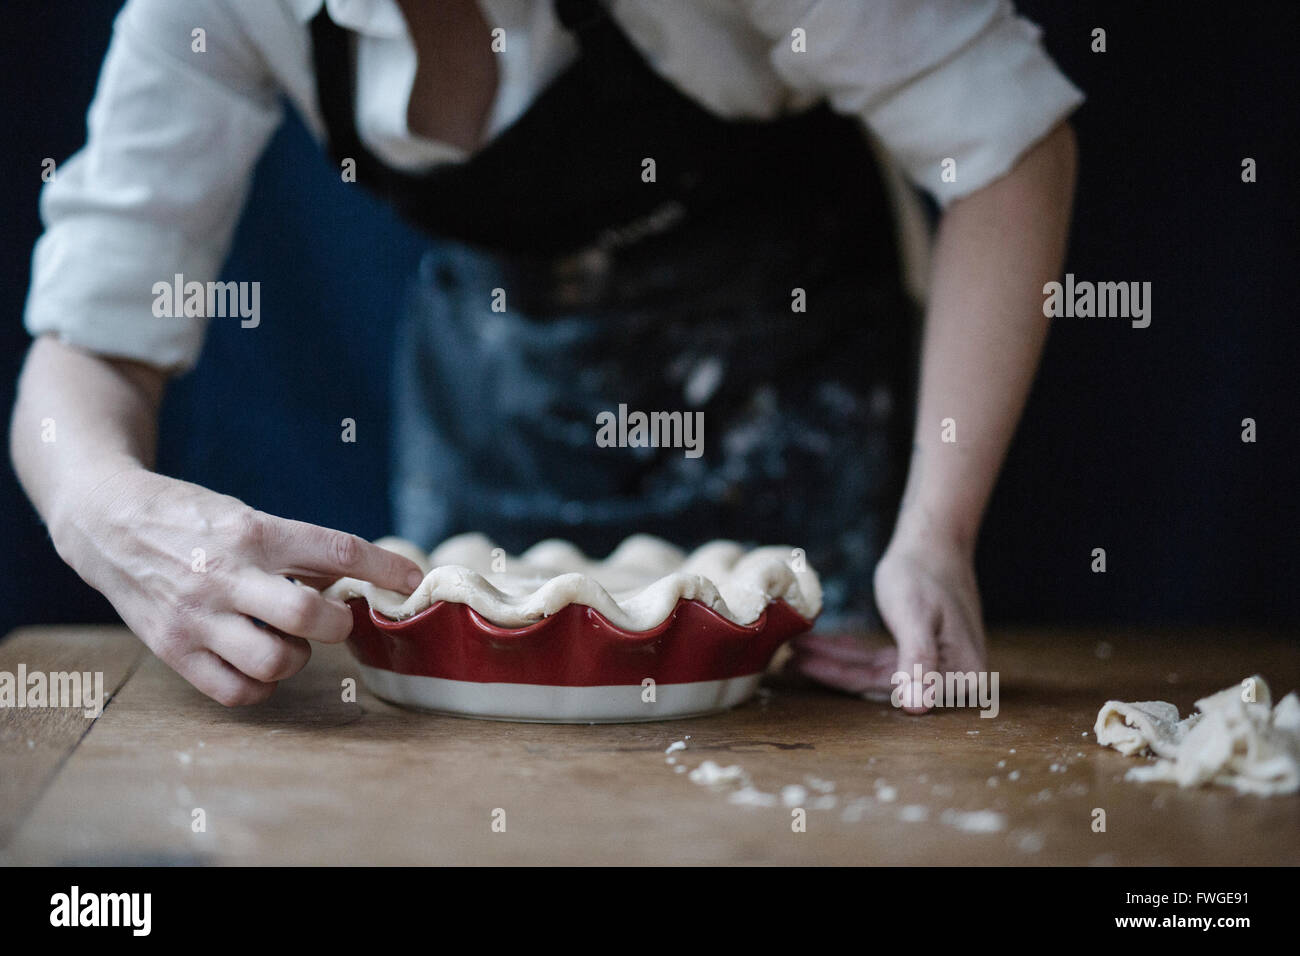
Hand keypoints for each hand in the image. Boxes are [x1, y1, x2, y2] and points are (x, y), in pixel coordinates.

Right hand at [49, 466, 425, 705]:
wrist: (108, 523)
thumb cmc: (192, 520)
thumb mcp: (246, 516)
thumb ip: (296, 550)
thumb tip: (357, 580)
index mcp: (253, 532)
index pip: (336, 551)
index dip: (385, 568)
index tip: (414, 579)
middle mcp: (226, 575)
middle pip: (309, 616)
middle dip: (338, 624)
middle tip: (336, 619)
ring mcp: (197, 617)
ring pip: (276, 661)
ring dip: (298, 657)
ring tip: (288, 640)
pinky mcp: (173, 649)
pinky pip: (236, 691)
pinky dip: (262, 686)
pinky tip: (260, 666)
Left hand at [787, 517, 985, 713]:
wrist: (937, 542)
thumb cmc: (925, 573)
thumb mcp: (916, 616)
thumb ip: (917, 662)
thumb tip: (917, 709)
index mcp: (962, 677)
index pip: (889, 688)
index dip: (840, 677)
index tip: (801, 666)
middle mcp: (953, 681)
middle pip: (879, 684)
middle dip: (831, 670)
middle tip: (786, 662)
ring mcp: (935, 670)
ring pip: (873, 673)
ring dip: (834, 661)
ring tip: (796, 651)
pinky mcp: (918, 658)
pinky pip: (877, 663)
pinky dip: (848, 654)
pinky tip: (819, 648)